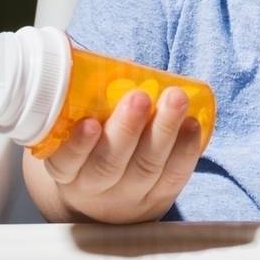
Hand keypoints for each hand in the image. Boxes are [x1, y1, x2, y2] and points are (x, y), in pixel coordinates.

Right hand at [41, 87, 201, 224]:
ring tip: (175, 99)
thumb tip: (111, 62)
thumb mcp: (75, 130)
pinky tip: (192, 124)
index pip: (67, 162)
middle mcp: (94, 187)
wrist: (106, 197)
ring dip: (163, 130)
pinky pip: (174, 176)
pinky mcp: (158, 198)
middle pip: (109, 163)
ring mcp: (128, 196)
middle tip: (138, 97)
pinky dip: (185, 150)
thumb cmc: (92, 146)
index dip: (78, 145)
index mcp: (67, 170)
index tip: (89, 123)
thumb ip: (88, 101)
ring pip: (146, 167)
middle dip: (126, 128)